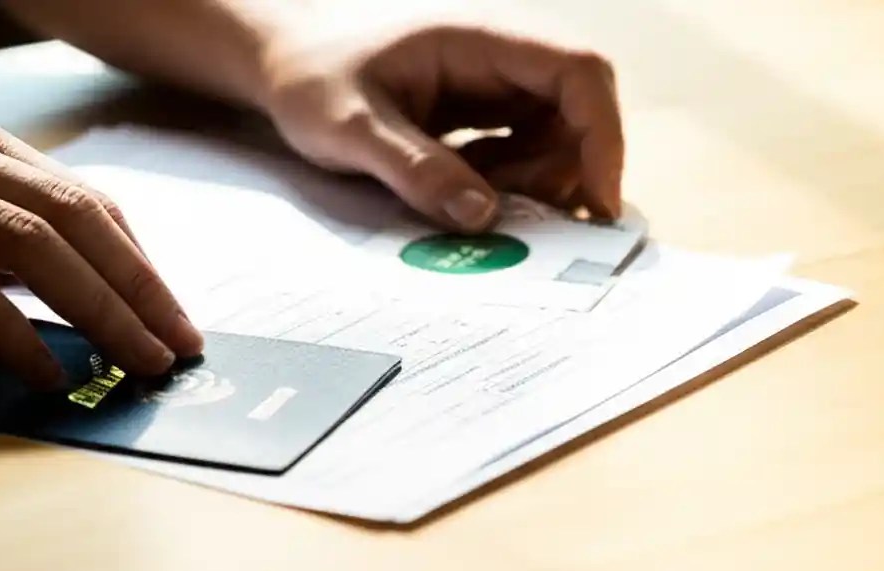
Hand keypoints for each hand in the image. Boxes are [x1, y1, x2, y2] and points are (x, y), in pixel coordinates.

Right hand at [0, 115, 202, 387]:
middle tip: (177, 347)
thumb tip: (105, 296)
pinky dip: (11, 331)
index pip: (89, 201)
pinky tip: (47, 371)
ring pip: (30, 245)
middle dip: (139, 288)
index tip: (176, 317)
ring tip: (134, 363)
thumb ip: (15, 240)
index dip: (142, 263)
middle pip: (74, 219)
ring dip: (97, 310)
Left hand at [259, 22, 623, 231]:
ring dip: (538, 182)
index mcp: (478, 41)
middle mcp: (498, 60)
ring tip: (478, 206)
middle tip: (523, 216)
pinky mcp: (480, 116)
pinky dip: (512, 185)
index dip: (602, 136)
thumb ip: (413, 169)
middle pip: (580, 110)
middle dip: (568, 170)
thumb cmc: (309, 78)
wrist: (281, 62)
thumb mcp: (349, 128)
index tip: (596, 201)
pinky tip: (466, 198)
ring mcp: (492, 88)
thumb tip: (482, 217)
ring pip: (557, 137)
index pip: (577, 72)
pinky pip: (524, 152)